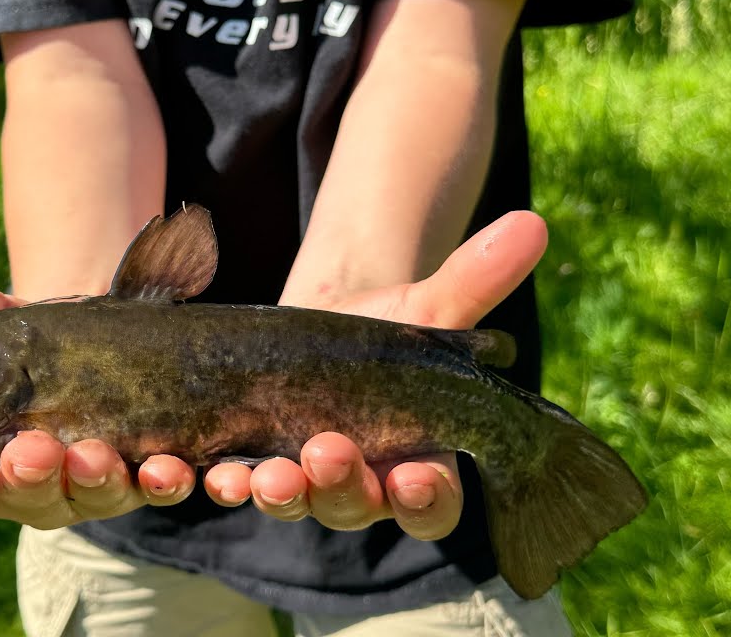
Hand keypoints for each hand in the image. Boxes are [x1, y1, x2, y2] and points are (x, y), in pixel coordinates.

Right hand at [0, 186, 196, 528]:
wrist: (99, 354)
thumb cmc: (20, 352)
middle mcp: (39, 483)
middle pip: (27, 497)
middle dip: (28, 474)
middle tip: (30, 449)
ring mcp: (101, 482)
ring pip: (102, 496)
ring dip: (101, 479)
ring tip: (97, 452)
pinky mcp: (158, 471)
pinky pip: (174, 486)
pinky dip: (184, 482)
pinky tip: (192, 468)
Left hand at [203, 211, 548, 539]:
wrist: (320, 324)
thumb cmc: (387, 328)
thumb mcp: (428, 306)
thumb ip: (474, 281)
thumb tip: (532, 224)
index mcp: (417, 463)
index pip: (431, 503)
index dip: (424, 498)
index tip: (414, 476)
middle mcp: (361, 486)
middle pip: (356, 505)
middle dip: (341, 485)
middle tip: (326, 455)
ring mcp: (303, 481)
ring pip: (293, 501)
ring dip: (277, 493)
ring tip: (259, 476)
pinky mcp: (251, 463)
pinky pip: (236, 482)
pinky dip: (222, 479)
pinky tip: (199, 469)